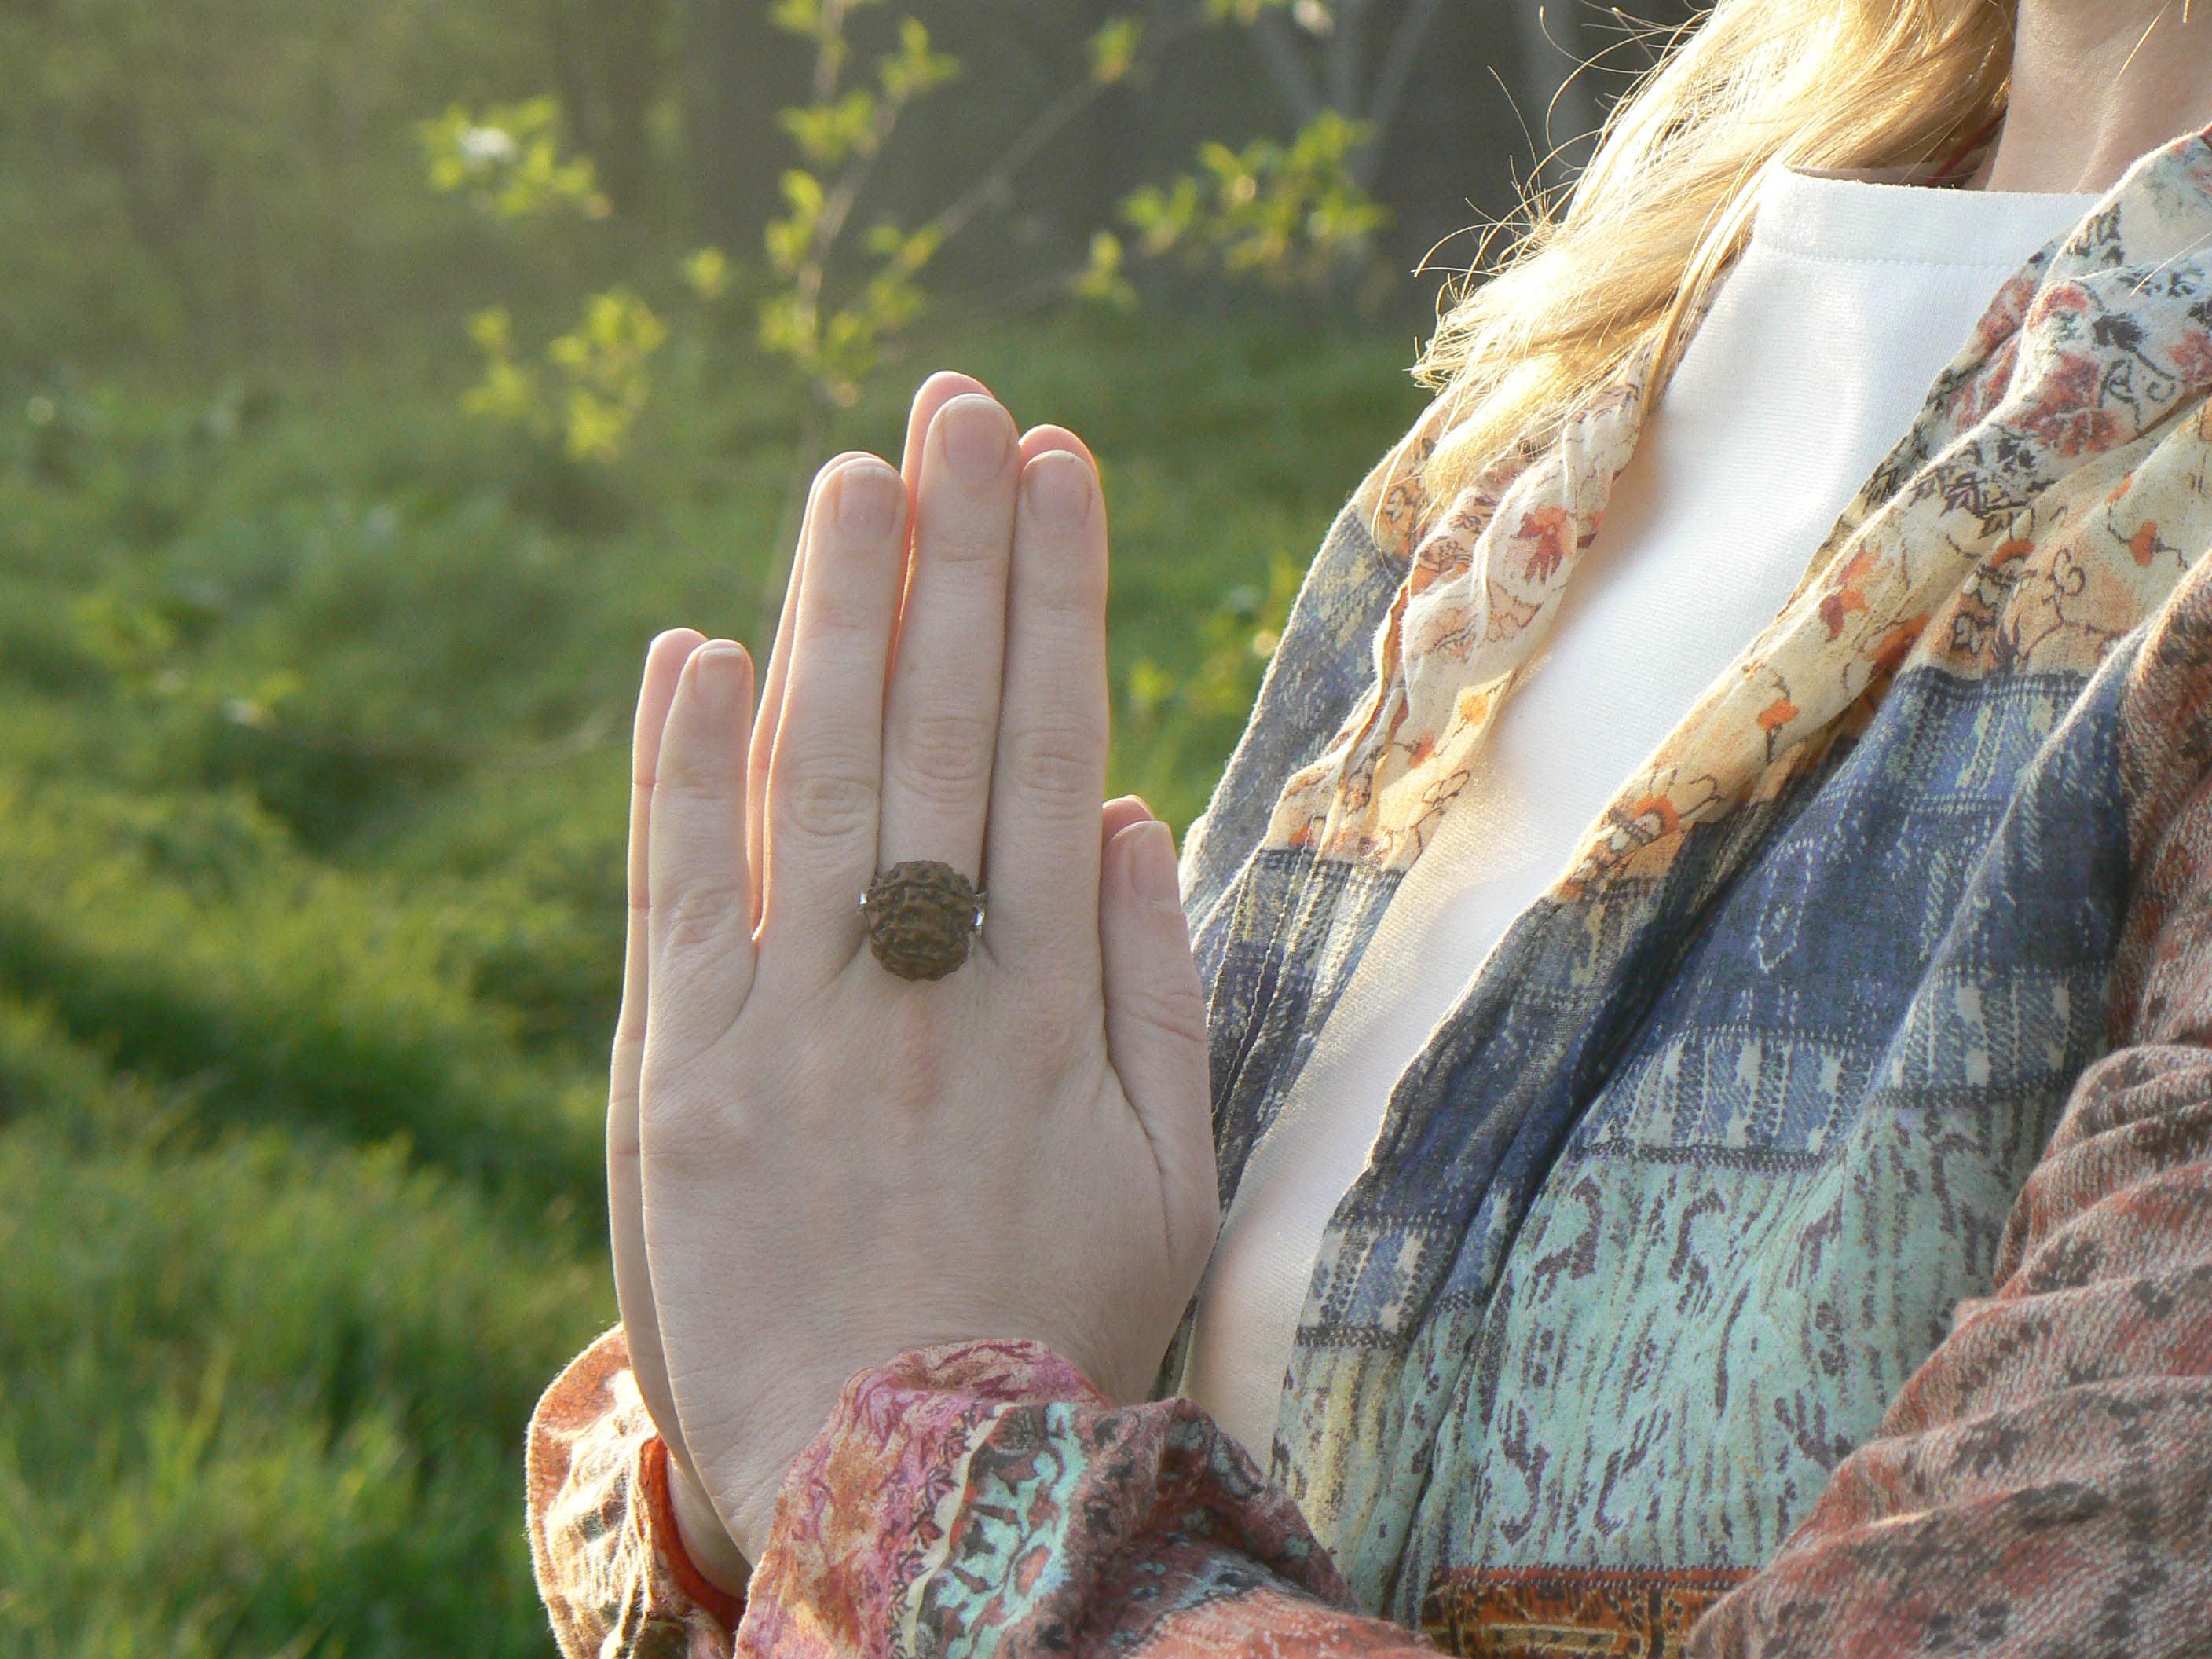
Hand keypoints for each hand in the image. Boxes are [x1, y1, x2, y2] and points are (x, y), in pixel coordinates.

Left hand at [609, 374, 1219, 1569]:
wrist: (902, 1491)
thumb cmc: (1052, 1328)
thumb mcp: (1170, 1180)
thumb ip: (1160, 994)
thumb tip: (1131, 817)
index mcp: (1052, 1000)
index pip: (1052, 744)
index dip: (1053, 596)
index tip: (1055, 468)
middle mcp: (930, 983)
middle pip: (944, 729)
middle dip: (953, 556)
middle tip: (957, 405)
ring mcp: (802, 1023)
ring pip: (823, 778)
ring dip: (837, 616)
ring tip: (854, 474)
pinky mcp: (686, 1078)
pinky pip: (685, 896)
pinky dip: (684, 769)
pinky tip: (701, 650)